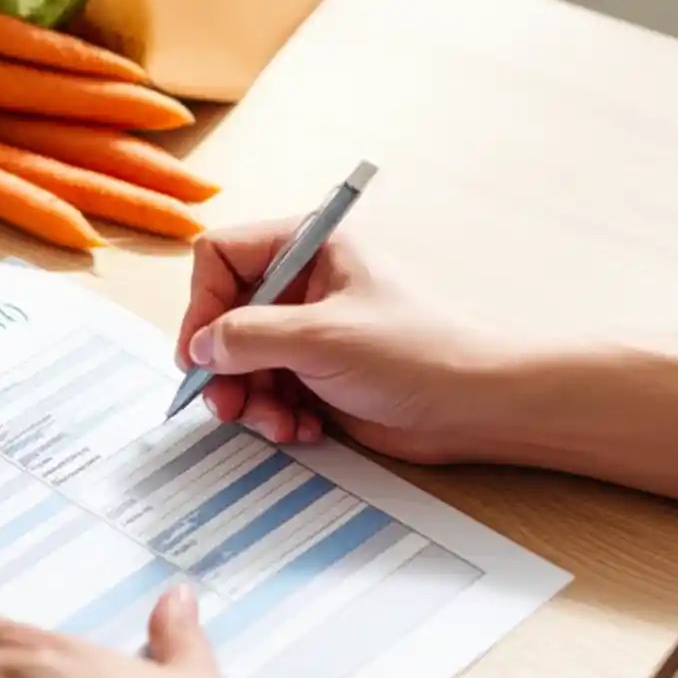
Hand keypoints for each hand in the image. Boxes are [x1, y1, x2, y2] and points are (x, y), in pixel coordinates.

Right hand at [176, 217, 501, 463]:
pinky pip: (268, 391)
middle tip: (226, 405)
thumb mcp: (321, 337)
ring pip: (242, 362)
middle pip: (225, 317)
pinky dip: (274, 415)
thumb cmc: (418, 352)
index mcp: (307, 247)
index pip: (223, 257)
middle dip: (224, 366)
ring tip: (274, 423)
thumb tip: (199, 346)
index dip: (203, 304)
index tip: (201, 352)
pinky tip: (301, 429)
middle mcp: (303, 285)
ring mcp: (308, 331)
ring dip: (250, 399)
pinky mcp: (317, 374)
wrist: (477, 406)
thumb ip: (250, 337)